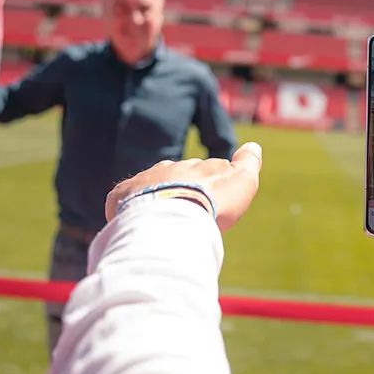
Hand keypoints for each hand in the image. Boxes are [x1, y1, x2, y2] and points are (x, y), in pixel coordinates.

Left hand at [105, 142, 262, 232]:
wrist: (174, 213)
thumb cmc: (212, 202)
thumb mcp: (242, 181)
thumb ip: (248, 163)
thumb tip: (253, 145)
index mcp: (198, 168)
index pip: (202, 172)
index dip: (207, 185)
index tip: (209, 199)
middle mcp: (170, 169)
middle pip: (174, 178)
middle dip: (178, 192)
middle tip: (184, 217)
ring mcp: (145, 181)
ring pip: (149, 188)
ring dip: (152, 202)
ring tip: (158, 226)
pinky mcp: (121, 196)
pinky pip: (121, 201)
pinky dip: (125, 210)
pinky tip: (133, 228)